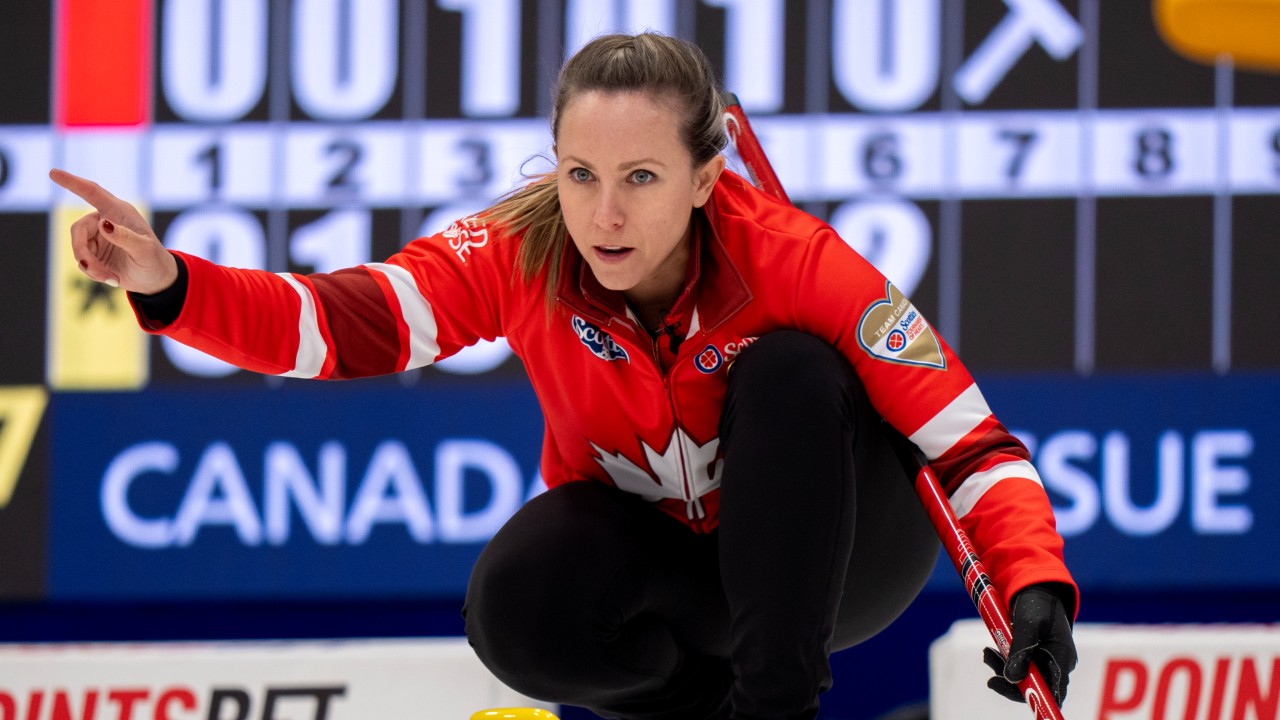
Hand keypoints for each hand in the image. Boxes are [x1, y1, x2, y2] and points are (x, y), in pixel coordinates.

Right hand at [49, 168, 177, 294]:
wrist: (155, 280)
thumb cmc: (154, 260)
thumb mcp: (144, 250)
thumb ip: (125, 237)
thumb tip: (102, 223)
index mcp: (119, 212)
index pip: (92, 193)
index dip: (73, 183)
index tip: (53, 172)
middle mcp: (105, 220)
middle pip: (78, 229)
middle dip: (81, 250)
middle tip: (90, 267)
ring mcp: (98, 237)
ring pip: (78, 247)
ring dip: (90, 266)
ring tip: (111, 278)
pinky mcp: (94, 253)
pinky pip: (83, 262)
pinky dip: (94, 273)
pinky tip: (113, 278)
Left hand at [983, 583, 1076, 705]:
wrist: (1037, 587)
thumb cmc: (1037, 602)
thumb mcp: (1028, 623)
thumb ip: (1021, 649)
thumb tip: (1012, 677)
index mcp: (1062, 658)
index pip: (1055, 692)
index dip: (1036, 698)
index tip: (1010, 690)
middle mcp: (1056, 663)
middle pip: (1035, 687)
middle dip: (1010, 681)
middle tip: (990, 672)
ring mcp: (1045, 660)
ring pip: (1023, 677)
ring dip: (1003, 669)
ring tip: (987, 653)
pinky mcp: (1034, 655)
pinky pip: (1018, 666)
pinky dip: (1004, 661)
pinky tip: (992, 651)